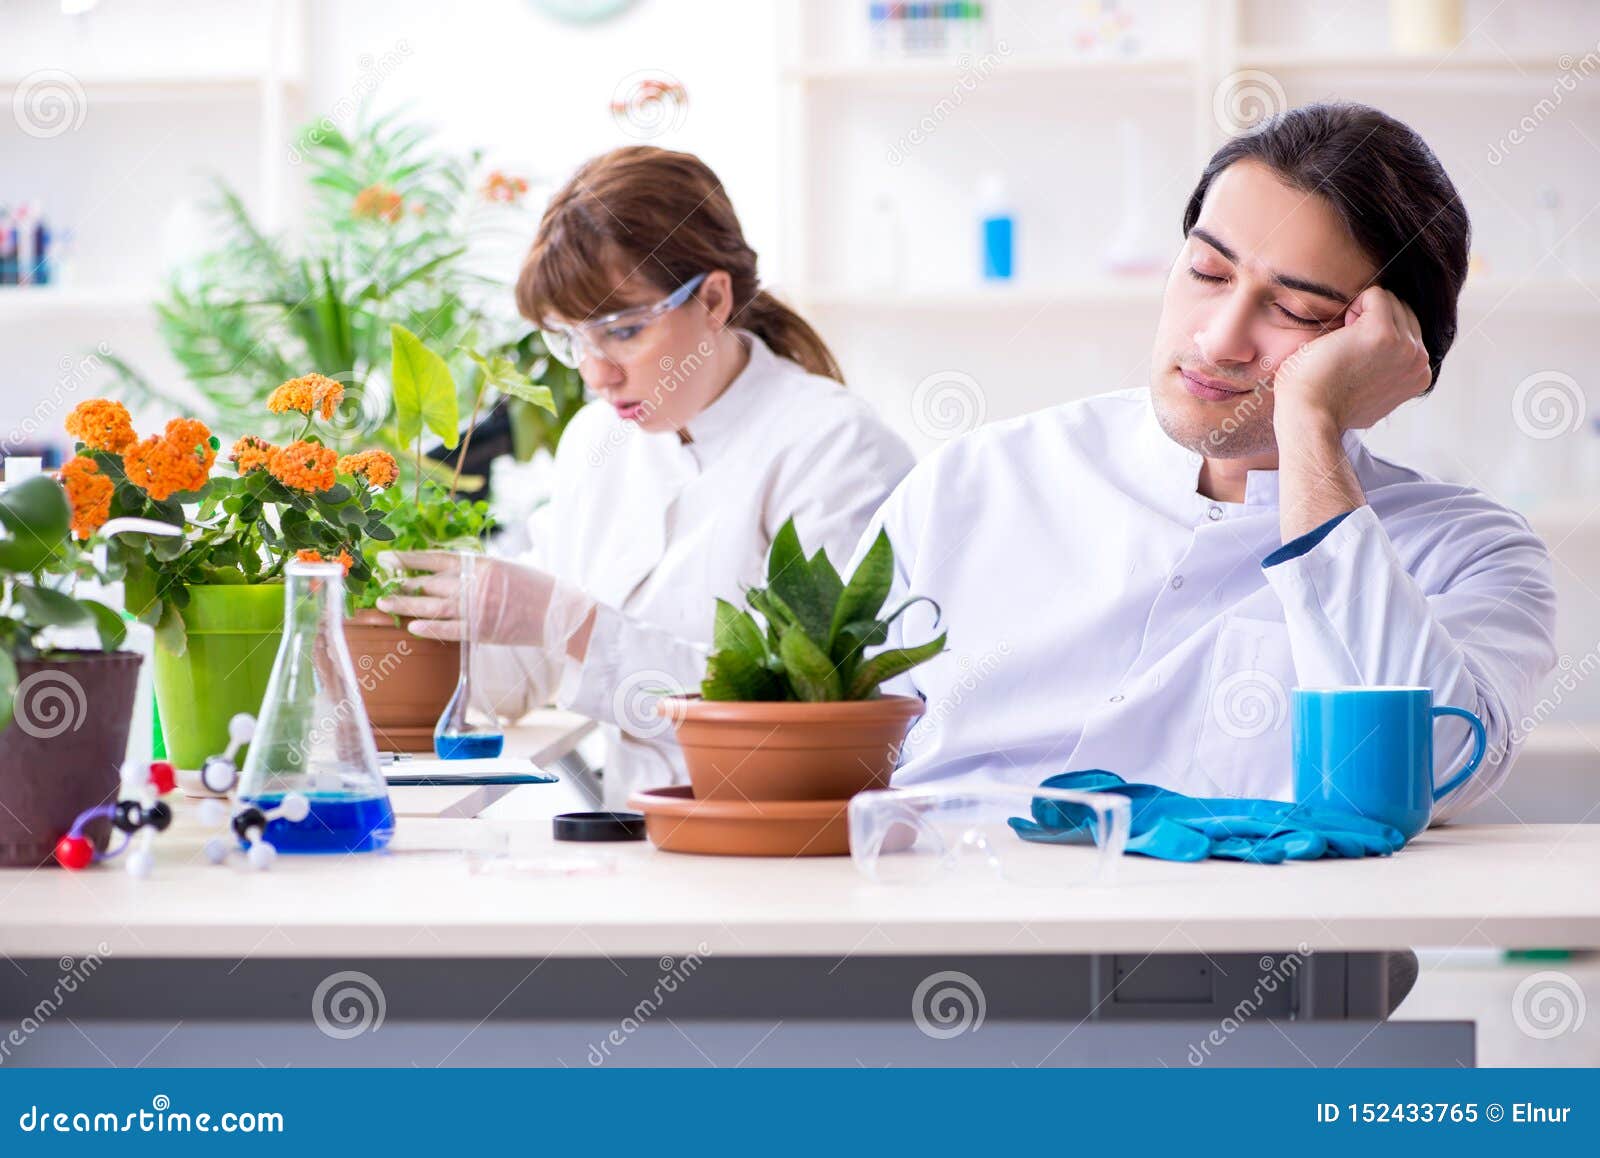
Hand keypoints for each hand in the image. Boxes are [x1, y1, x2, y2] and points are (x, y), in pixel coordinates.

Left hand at [375, 551, 595, 653]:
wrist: (557, 612)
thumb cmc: (531, 586)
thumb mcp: (501, 567)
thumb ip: (472, 569)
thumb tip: (440, 571)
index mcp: (479, 564)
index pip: (435, 559)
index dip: (408, 559)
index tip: (386, 558)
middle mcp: (474, 584)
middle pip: (429, 583)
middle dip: (402, 583)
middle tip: (381, 584)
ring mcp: (477, 609)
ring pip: (432, 606)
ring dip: (406, 604)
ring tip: (385, 602)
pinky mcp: (481, 631)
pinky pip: (448, 630)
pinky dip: (429, 628)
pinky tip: (412, 626)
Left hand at [1271, 286, 1431, 433]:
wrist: (1309, 415)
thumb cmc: (1325, 404)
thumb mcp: (1369, 396)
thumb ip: (1387, 376)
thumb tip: (1382, 367)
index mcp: (1420, 375)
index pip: (1408, 331)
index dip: (1376, 336)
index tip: (1355, 360)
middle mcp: (1419, 361)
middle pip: (1402, 312)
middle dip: (1371, 322)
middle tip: (1346, 351)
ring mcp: (1405, 347)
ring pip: (1390, 302)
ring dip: (1361, 315)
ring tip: (1343, 345)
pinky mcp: (1384, 333)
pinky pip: (1375, 294)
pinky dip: (1353, 305)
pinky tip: (1340, 332)